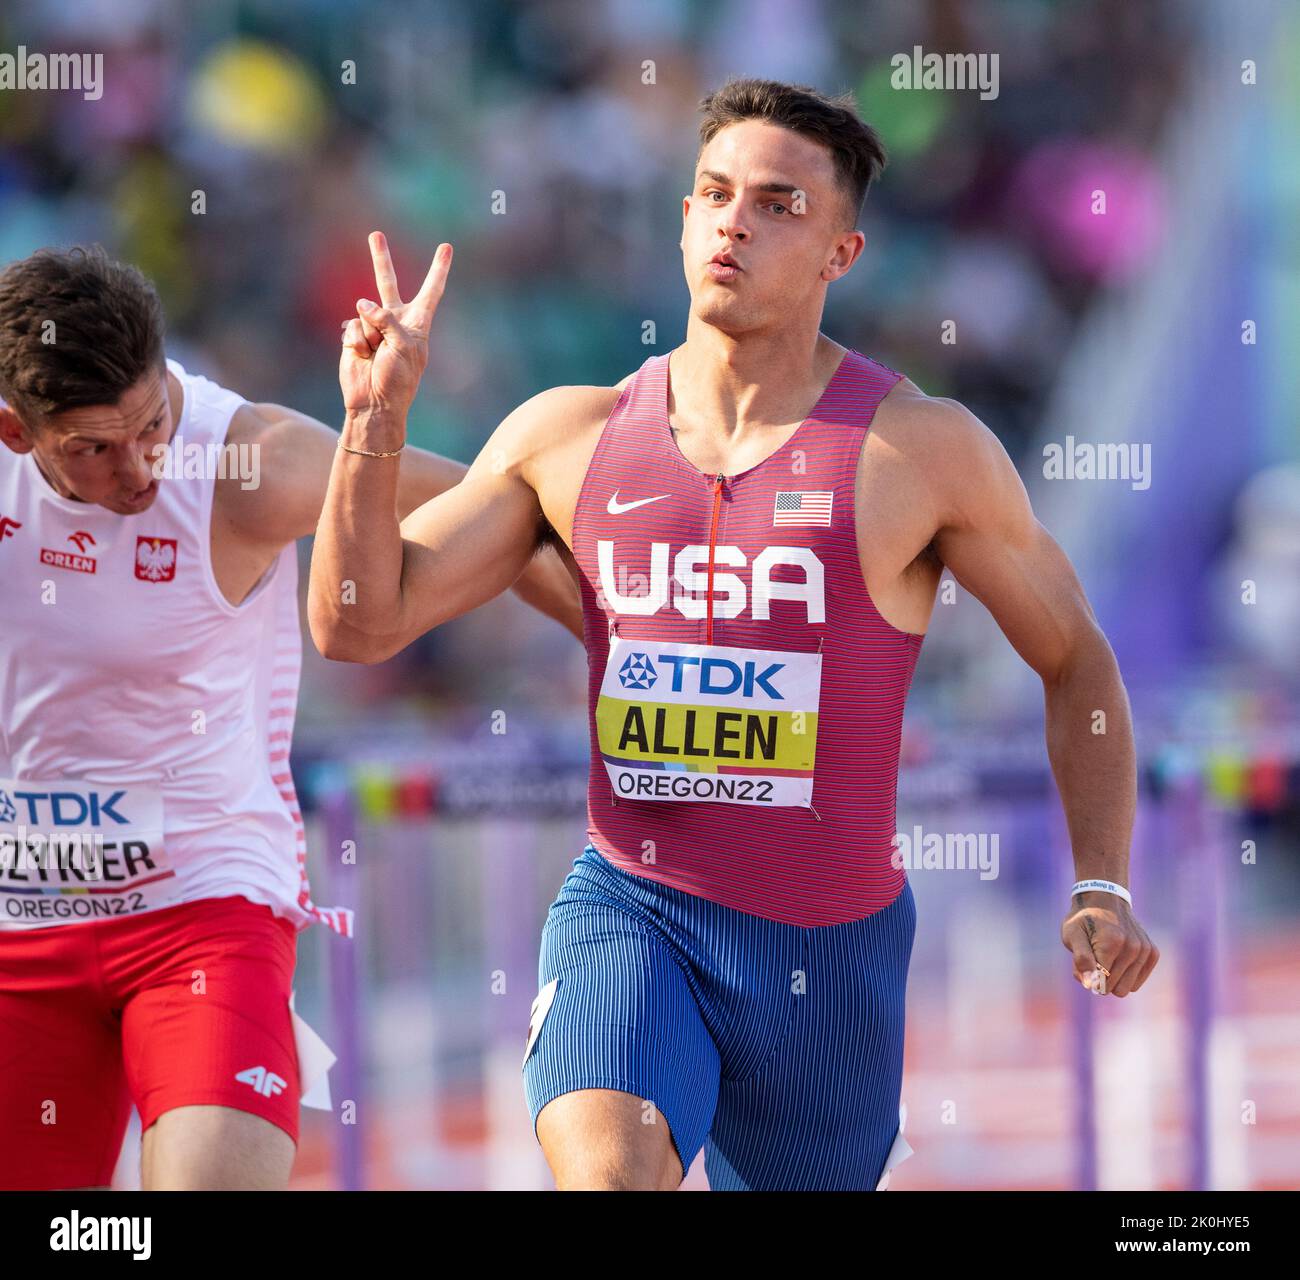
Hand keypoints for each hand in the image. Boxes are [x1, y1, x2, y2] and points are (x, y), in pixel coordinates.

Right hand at [339, 231, 451, 420]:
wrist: (374, 402)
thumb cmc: (398, 379)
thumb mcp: (404, 346)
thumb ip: (386, 319)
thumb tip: (362, 303)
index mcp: (417, 324)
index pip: (431, 291)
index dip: (438, 270)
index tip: (447, 248)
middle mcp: (396, 322)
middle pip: (387, 283)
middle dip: (381, 260)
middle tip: (376, 235)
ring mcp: (373, 327)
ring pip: (365, 311)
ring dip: (370, 335)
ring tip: (376, 355)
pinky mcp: (354, 335)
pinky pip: (352, 327)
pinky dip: (357, 342)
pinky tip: (362, 357)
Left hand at [1061, 892, 1158, 996]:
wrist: (1104, 899)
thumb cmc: (1083, 919)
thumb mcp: (1071, 935)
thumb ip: (1080, 959)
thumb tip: (1090, 985)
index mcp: (1112, 943)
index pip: (1101, 983)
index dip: (1089, 977)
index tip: (1082, 963)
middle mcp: (1133, 947)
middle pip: (1116, 989)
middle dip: (1102, 980)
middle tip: (1094, 960)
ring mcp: (1145, 950)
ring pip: (1128, 988)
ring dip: (1114, 978)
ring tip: (1106, 958)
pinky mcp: (1152, 952)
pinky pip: (1137, 982)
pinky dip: (1126, 975)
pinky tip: (1118, 958)